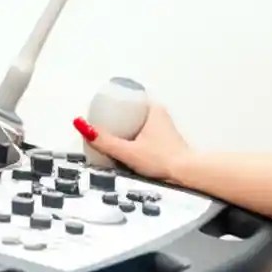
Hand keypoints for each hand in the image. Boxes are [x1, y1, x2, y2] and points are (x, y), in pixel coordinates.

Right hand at [73, 103, 192, 182]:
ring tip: (109, 135)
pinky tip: (125, 145)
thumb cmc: (165, 161)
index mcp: (153, 109)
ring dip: (124, 126)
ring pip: (138, 121)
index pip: (129, 96)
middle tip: (100, 121)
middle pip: (132, 109)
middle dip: (116, 115)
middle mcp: (159, 115)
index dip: (113, 100)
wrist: (187, 175)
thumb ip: (105, 141)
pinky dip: (132, 136)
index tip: (100, 106)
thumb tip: (84, 127)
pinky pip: (143, 132)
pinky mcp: (164, 140)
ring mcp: (163, 127)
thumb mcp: (128, 151)